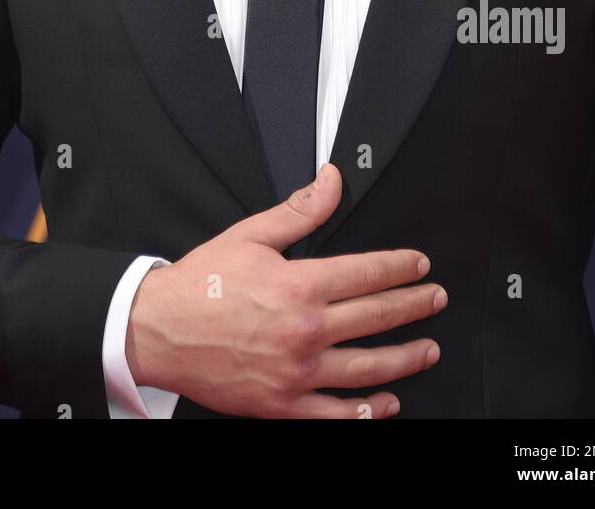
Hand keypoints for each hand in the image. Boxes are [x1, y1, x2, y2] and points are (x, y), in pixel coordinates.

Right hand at [125, 162, 444, 417]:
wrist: (159, 331)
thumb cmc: (201, 283)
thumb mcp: (250, 235)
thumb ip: (299, 210)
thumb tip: (331, 180)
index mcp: (299, 285)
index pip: (368, 274)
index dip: (400, 268)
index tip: (419, 265)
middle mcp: (304, 330)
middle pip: (377, 317)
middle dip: (414, 306)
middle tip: (435, 299)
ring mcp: (297, 372)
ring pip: (368, 367)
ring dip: (406, 358)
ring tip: (428, 349)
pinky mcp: (283, 404)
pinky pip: (337, 414)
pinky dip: (368, 411)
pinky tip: (388, 402)